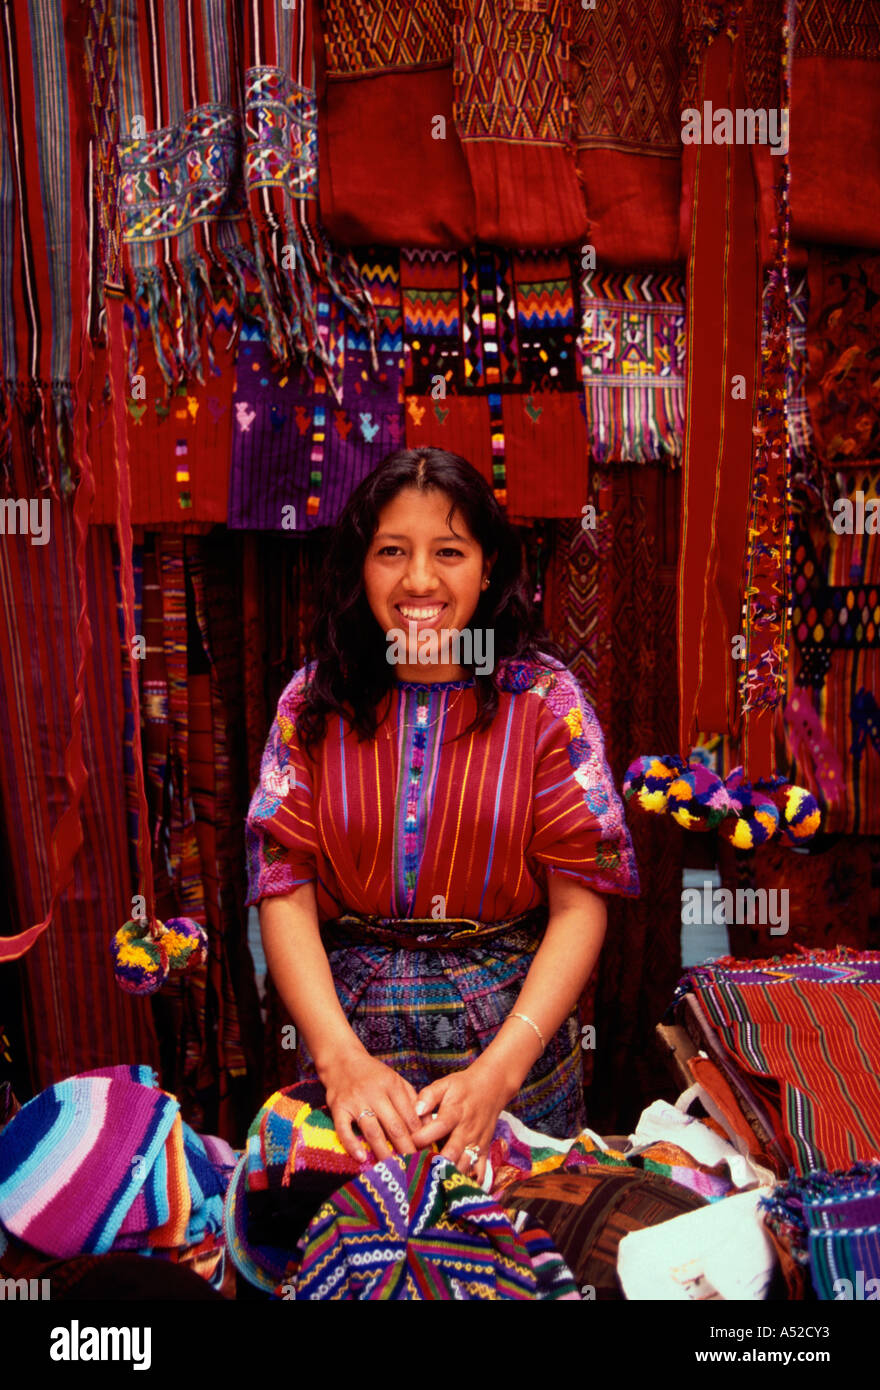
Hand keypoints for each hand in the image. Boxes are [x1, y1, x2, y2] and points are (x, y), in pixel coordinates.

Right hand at [323, 1050, 422, 1163]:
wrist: (341, 1060)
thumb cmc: (373, 1075)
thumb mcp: (395, 1080)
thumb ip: (412, 1100)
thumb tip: (428, 1124)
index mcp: (392, 1085)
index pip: (409, 1115)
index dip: (419, 1136)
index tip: (426, 1153)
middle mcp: (374, 1092)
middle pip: (394, 1125)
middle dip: (405, 1148)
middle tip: (413, 1167)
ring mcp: (355, 1100)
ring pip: (372, 1130)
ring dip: (383, 1151)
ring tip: (392, 1168)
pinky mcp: (338, 1107)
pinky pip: (344, 1129)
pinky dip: (352, 1144)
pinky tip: (361, 1157)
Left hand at [410, 1058, 515, 1186]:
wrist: (492, 1087)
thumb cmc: (463, 1087)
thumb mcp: (445, 1084)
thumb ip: (429, 1095)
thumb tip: (416, 1109)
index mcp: (455, 1112)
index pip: (439, 1127)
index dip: (422, 1137)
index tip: (408, 1145)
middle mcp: (467, 1130)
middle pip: (453, 1151)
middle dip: (435, 1164)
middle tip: (418, 1173)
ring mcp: (477, 1142)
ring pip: (465, 1165)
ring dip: (450, 1176)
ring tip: (433, 1186)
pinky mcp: (484, 1150)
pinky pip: (480, 1171)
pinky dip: (471, 1183)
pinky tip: (457, 1191)